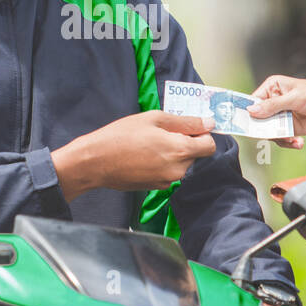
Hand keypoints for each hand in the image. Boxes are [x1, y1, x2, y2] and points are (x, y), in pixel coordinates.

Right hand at [52, 110, 217, 200]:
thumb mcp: (154, 119)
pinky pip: (168, 171)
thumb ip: (185, 122)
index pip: (209, 145)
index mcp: (180, 150)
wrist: (95, 163)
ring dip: (171, 152)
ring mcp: (167, 181)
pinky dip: (161, 163)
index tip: (187, 126)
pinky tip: (142, 155)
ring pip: (180, 163)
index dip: (202, 133)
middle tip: (159, 131)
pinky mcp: (156, 187)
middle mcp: (178, 170)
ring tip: (147, 143)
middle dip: (184, 142)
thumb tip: (209, 123)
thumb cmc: (121, 136)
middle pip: (194, 153)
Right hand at [247, 75, 305, 149]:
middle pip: (258, 118)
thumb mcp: (296, 98)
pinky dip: (287, 142)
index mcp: (273, 87)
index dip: (247, 112)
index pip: (253, 100)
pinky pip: (280, 138)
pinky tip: (298, 142)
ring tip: (292, 139)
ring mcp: (281, 115)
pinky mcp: (289, 128)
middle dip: (264, 129)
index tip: (245, 124)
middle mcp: (274, 101)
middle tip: (271, 135)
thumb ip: (273, 105)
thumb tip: (251, 110)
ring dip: (278, 138)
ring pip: (268, 131)